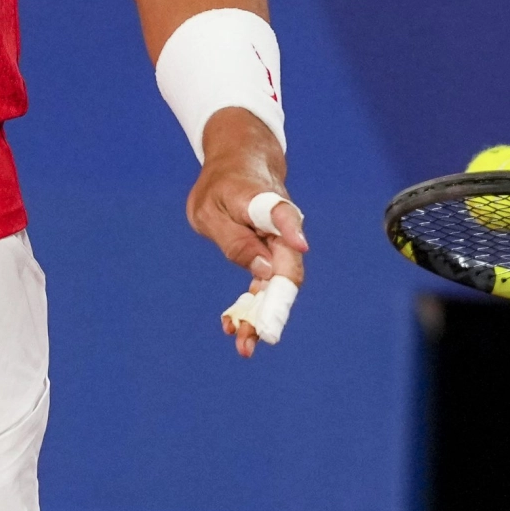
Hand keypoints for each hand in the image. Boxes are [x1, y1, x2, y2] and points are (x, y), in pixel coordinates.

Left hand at [188, 107, 305, 357]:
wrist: (241, 165)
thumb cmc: (220, 186)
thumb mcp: (209, 210)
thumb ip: (234, 240)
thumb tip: (262, 270)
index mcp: (263, 202)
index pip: (282, 213)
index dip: (291, 229)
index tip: (299, 245)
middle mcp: (281, 226)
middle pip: (286, 266)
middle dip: (275, 304)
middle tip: (261, 336)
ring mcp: (280, 242)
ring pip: (277, 283)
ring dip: (263, 315)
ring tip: (244, 345)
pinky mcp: (272, 254)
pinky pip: (266, 283)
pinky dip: (253, 305)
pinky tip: (234, 326)